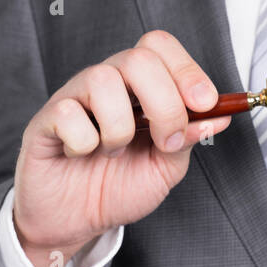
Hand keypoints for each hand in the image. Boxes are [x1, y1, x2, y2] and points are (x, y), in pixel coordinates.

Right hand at [13, 30, 231, 266]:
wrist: (76, 220)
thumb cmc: (117, 187)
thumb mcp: (165, 167)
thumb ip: (188, 139)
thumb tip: (220, 116)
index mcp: (138, 87)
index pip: (160, 46)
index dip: (187, 69)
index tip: (205, 104)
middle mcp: (107, 83)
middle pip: (139, 58)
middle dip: (165, 104)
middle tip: (166, 141)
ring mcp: (74, 97)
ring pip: (102, 80)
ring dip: (120, 128)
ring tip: (113, 151)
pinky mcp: (46, 119)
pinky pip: (68, 114)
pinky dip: (84, 144)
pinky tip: (81, 155)